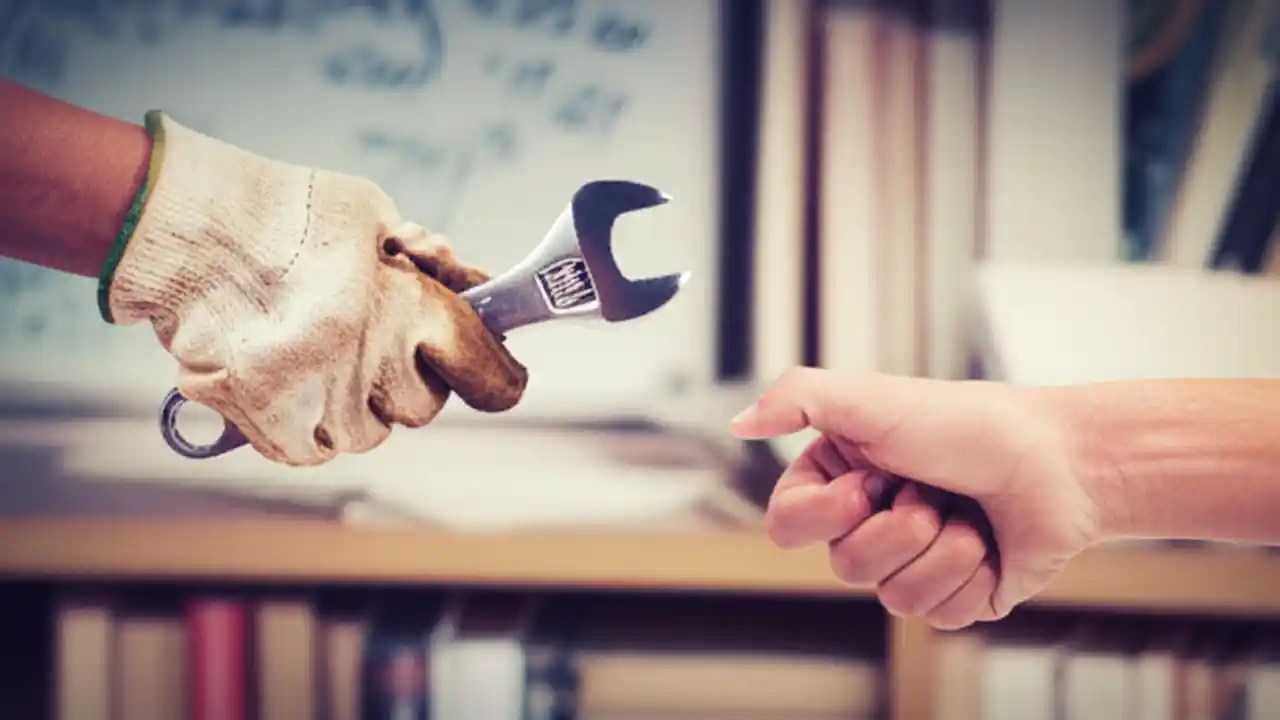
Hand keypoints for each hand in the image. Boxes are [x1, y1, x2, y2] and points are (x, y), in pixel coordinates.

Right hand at [102, 112, 526, 464]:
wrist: (190, 234)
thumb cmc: (285, 215)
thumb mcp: (374, 217)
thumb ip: (428, 265)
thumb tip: (465, 292)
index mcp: (417, 312)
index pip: (490, 374)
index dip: (501, 377)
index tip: (504, 378)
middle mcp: (379, 367)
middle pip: (424, 405)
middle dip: (407, 374)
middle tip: (368, 334)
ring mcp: (326, 405)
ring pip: (369, 431)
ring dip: (354, 401)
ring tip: (313, 346)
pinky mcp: (276, 430)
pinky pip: (315, 448)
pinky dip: (305, 422)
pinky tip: (285, 375)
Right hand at [731, 368, 1109, 628]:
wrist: (1060, 462)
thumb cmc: (970, 423)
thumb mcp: (874, 398)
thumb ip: (798, 398)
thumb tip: (737, 423)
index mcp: (841, 478)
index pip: (787, 525)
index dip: (826, 513)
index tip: (869, 479)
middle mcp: (870, 522)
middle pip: (842, 566)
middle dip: (898, 529)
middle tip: (930, 490)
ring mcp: (911, 563)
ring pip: (892, 597)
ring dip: (939, 550)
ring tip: (966, 515)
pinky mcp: (954, 596)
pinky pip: (938, 615)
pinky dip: (968, 576)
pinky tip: (989, 545)